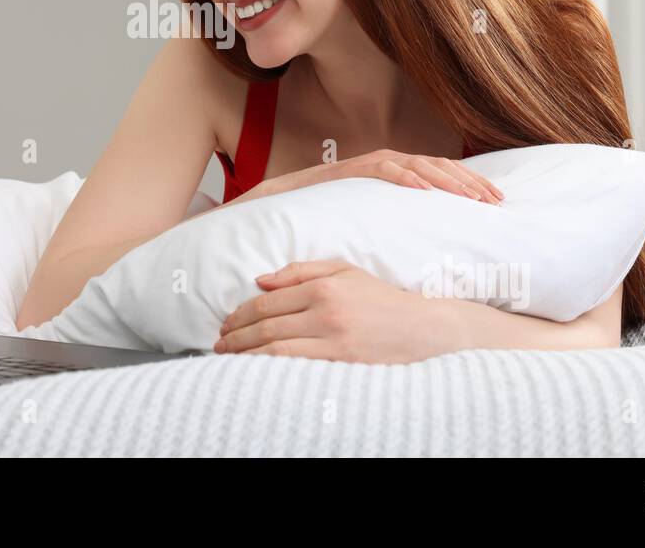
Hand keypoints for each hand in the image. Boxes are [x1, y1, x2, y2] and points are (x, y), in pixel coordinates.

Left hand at [213, 259, 466, 362]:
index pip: (268, 302)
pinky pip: (296, 369)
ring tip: (228, 358)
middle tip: (219, 343)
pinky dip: (270, 370)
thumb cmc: (381, 299)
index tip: (226, 323)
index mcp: (325, 287)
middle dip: (236, 336)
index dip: (241, 314)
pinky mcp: (343, 365)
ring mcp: (335, 341)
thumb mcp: (345, 271)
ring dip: (246, 355)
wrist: (424, 330)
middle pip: (267, 327)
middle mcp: (327, 312)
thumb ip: (301, 272)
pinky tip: (255, 372)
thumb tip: (260, 280)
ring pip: (276, 351)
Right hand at [245, 149, 503, 205]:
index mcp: (391, 179)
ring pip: (413, 163)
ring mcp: (362, 166)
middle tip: (495, 201)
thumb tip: (433, 249)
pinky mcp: (343, 173)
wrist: (271, 211)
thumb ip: (395, 228)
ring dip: (445, 178)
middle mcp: (380, 165)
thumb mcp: (368, 226)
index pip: (439, 175)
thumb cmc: (320, 224)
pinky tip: (423, 189)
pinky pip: (378, 171)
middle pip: (435, 166)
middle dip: (468, 181)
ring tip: (470, 195)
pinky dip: (402, 176)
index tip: (497, 202)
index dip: (469, 184)